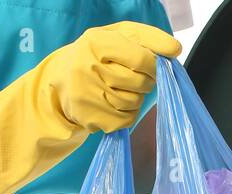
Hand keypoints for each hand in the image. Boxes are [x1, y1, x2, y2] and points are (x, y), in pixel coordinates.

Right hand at [0, 21, 180, 193]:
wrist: (56, 87)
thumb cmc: (93, 58)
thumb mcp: (112, 37)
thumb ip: (143, 38)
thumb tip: (175, 50)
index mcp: (96, 42)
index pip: (141, 56)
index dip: (157, 60)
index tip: (166, 58)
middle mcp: (89, 68)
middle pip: (142, 81)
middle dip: (147, 80)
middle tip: (137, 76)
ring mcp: (88, 95)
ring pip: (135, 101)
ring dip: (136, 97)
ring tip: (120, 89)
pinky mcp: (90, 117)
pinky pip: (126, 119)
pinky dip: (127, 114)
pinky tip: (113, 104)